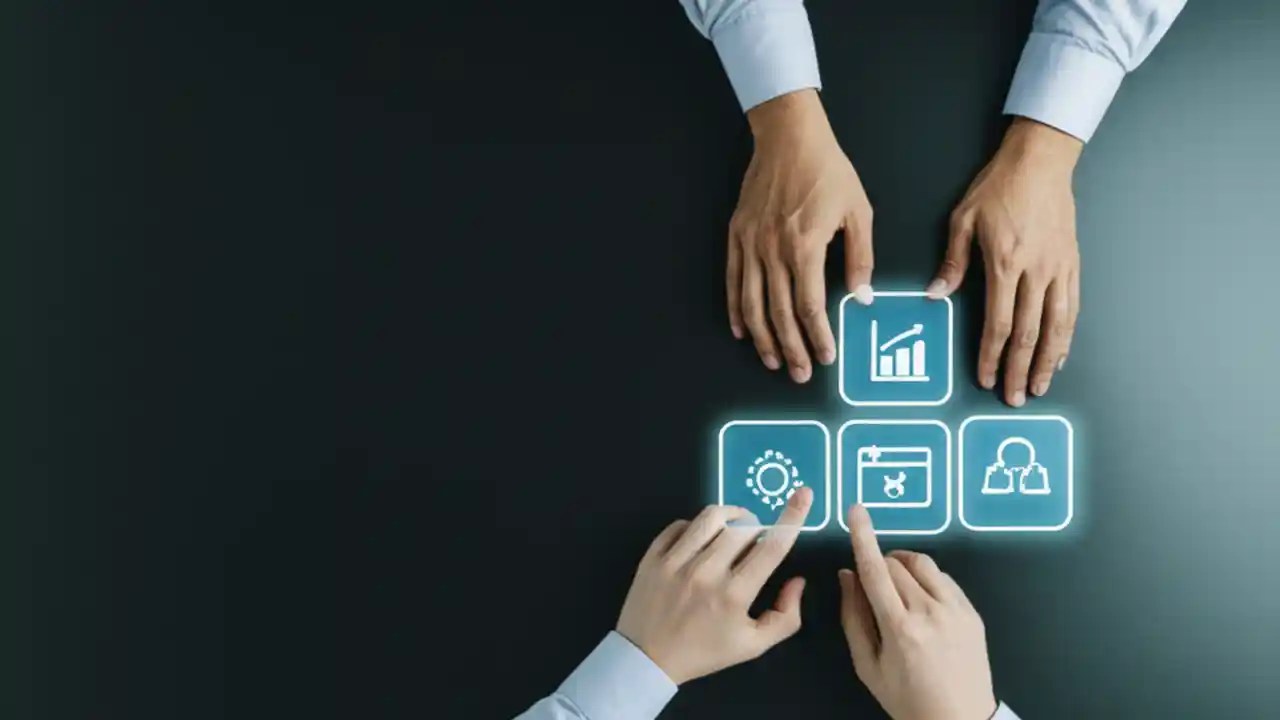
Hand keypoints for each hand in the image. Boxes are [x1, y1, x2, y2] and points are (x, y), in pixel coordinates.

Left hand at [615, 488, 812, 683]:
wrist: (647, 659)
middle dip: (757, 527)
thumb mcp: (753, 646)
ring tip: (735, 525)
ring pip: (710, 517)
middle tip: (755, 539)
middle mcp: (705, 573)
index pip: (771, 547)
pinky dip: (696, 525)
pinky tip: (700, 539)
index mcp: (734, 595)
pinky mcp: (653, 556)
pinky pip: (680, 524)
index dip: (792, 517)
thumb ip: (785, 616)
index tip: (803, 494)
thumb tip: (797, 581)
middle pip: (742, 528)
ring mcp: (675, 562)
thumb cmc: (704, 652)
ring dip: (730, 515)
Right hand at [728, 89, 874, 382]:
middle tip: (801, 373)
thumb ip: (860, 257)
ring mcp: (751, 245)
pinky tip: (742, 330)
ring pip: (753, 304)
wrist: (789, 137)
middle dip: (792, 348)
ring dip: (763, 338)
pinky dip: (736, 309)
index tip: (826, 355)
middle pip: (780, 313)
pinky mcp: (737, 236)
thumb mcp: (859, 211)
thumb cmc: (827, 170)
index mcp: (806, 246)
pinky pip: (733, 281)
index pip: (810, 306)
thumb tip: (862, 295)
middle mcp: (774, 251)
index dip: (818, 336)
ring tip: (773, 360)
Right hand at [838, 506, 996, 719]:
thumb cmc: (906, 699)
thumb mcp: (867, 666)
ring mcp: (956, 611)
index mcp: (899, 629)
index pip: (876, 571)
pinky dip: (926, 580)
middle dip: (879, 566)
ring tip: (897, 587)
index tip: (855, 512)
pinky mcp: (972, 612)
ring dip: (902, 565)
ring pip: (922, 564)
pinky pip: (944, 578)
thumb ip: (853, 617)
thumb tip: (847, 576)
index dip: (863, 537)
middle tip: (874, 588)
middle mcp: (930, 613)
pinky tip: (922, 601)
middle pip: (896, 564)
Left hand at [929, 117, 1082, 405]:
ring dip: (1047, 361)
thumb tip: (936, 294)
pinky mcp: (1072, 264)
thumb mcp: (963, 220)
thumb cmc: (998, 187)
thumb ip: (952, 262)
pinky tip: (1060, 354)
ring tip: (1039, 386)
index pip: (998, 323)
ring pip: (1056, 327)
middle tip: (1013, 397)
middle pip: (1028, 333)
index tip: (986, 378)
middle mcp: (1035, 272)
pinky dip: (1066, 336)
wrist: (1040, 162)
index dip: (992, 356)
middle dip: (1019, 369)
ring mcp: (1058, 269)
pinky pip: (1072, 308)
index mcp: (1005, 264)